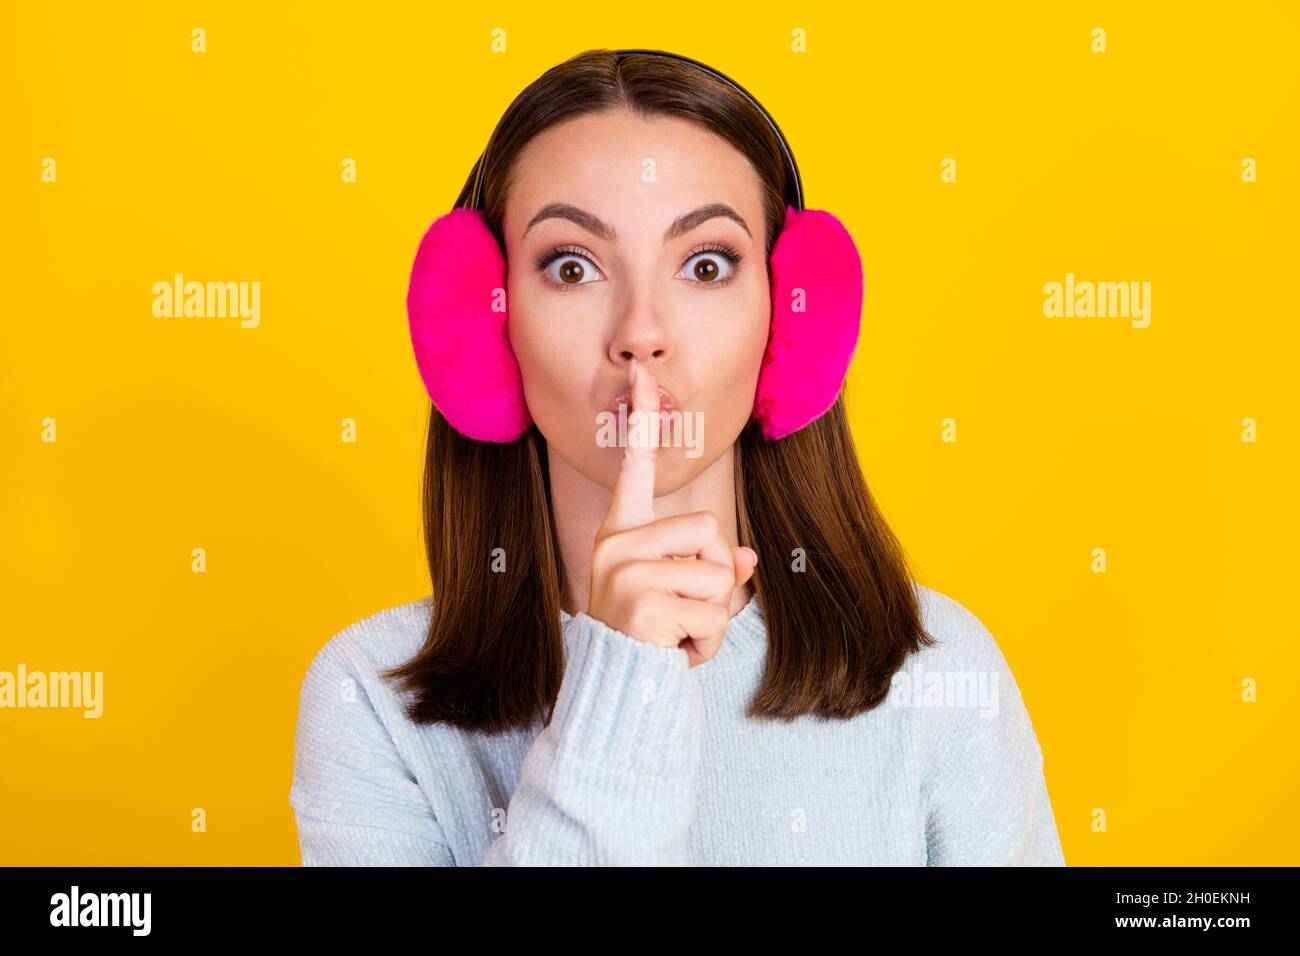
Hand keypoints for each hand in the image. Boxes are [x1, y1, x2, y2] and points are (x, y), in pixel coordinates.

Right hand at [587, 357, 757, 666]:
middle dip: (719, 576)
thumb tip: (746, 557)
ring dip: (715, 615)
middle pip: (710, 530)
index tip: (643, 372)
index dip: (642, 419)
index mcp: (623, 532)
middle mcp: (617, 544)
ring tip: (679, 633)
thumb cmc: (651, 639)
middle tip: (687, 609)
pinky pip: (712, 613)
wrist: (618, 692)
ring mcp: (625, 573)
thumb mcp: (683, 594)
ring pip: (718, 574)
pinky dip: (709, 641)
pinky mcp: (641, 604)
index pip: (633, 467)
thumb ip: (712, 568)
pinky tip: (676, 650)